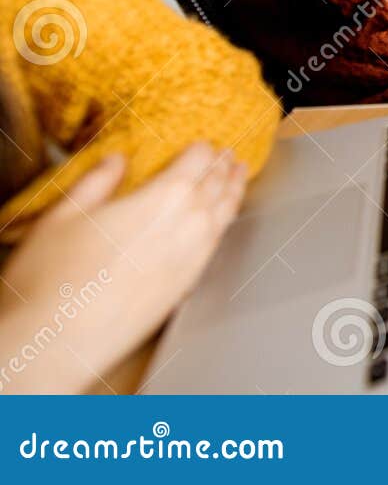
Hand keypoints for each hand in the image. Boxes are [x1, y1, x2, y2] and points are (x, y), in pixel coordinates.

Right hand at [0, 145, 247, 392]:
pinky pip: (217, 245)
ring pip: (225, 215)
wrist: (57, 343)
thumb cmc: (52, 281)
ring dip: (233, 192)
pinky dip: (224, 224)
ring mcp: (194, 259)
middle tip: (229, 155)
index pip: (198, 160)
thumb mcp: (64, 215)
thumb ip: (97, 181)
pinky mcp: (188, 286)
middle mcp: (190, 225)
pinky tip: (219, 224)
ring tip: (237, 179)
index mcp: (165, 197)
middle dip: (224, 166)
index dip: (203, 148)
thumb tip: (117, 160)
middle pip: (218, 185)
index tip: (204, 141)